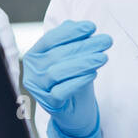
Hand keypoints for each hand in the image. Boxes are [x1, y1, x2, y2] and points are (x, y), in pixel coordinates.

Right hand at [22, 20, 111, 137]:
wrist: (74, 112)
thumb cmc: (72, 80)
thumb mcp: (72, 58)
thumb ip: (72, 41)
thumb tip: (81, 26)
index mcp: (34, 55)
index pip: (50, 39)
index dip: (71, 32)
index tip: (92, 27)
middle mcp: (32, 71)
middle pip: (57, 55)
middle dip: (84, 46)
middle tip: (106, 41)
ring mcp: (38, 88)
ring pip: (58, 72)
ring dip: (83, 62)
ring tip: (103, 57)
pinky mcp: (49, 104)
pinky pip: (62, 91)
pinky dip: (78, 81)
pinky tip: (93, 74)